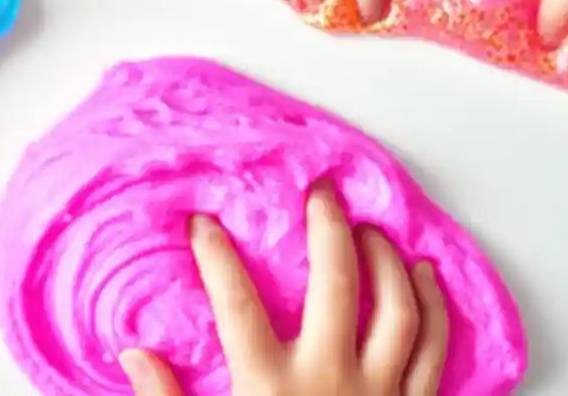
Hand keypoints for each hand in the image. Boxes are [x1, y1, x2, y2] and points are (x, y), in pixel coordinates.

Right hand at [118, 183, 448, 394]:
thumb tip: (133, 354)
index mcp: (269, 388)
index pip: (235, 304)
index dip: (215, 256)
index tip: (203, 224)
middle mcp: (329, 380)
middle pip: (336, 284)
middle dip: (328, 229)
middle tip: (320, 192)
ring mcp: (377, 394)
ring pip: (396, 309)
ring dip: (386, 259)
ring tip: (370, 226)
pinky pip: (432, 349)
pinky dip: (434, 305)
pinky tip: (426, 275)